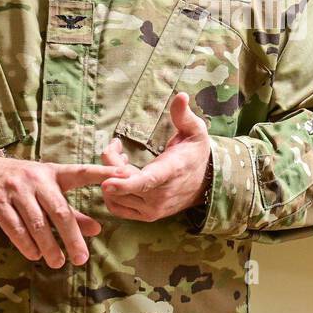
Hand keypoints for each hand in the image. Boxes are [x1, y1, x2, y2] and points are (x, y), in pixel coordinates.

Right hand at [0, 155, 127, 266]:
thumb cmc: (23, 184)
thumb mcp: (49, 190)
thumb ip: (73, 211)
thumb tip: (97, 229)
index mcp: (54, 173)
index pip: (81, 172)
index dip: (103, 173)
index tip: (124, 175)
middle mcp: (36, 179)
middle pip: (60, 211)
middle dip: (72, 237)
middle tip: (81, 259)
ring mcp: (16, 190)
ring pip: (37, 223)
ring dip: (49, 246)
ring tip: (58, 262)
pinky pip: (15, 228)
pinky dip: (27, 245)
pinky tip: (35, 255)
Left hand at [101, 93, 211, 221]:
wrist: (205, 184)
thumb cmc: (195, 153)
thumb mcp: (194, 131)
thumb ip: (183, 115)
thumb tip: (181, 96)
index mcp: (171, 172)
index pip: (146, 181)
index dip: (125, 183)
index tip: (106, 182)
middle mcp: (161, 195)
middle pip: (122, 183)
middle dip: (111, 162)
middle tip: (116, 145)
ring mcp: (153, 209)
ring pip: (116, 196)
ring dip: (111, 176)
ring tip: (122, 159)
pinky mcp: (146, 216)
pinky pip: (117, 207)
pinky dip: (112, 192)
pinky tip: (121, 176)